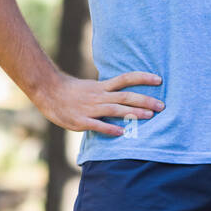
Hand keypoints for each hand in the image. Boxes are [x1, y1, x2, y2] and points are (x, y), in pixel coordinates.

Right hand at [33, 69, 163, 136]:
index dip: (143, 78)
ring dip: (133, 113)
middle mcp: (99, 95)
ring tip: (149, 116)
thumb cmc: (72, 91)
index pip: (126, 78)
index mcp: (102, 86)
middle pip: (126, 96)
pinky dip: (109, 128)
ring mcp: (90, 108)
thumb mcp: (92, 87)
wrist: (48, 92)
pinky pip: (97, 125)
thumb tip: (126, 95)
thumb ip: (108, 91)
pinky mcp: (81, 121)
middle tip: (162, 105)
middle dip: (145, 100)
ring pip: (115, 109)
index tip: (159, 79)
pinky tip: (122, 133)